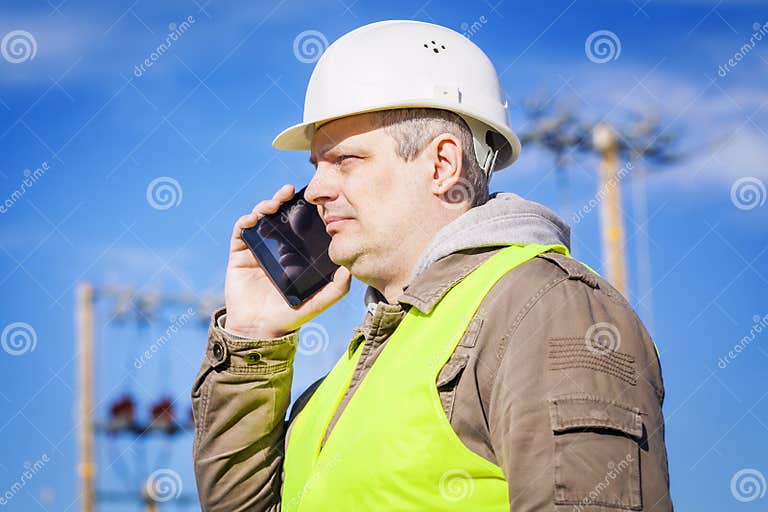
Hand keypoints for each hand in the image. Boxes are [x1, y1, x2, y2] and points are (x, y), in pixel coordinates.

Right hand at [223, 184, 350, 337]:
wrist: (259, 329)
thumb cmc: (290, 316)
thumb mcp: (318, 302)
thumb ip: (336, 289)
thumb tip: (351, 269)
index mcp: (295, 254)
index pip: (301, 226)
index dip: (305, 211)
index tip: (315, 200)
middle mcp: (276, 248)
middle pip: (280, 217)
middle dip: (284, 201)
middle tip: (291, 191)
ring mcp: (257, 249)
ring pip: (261, 219)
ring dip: (266, 205)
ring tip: (274, 202)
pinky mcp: (239, 254)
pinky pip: (241, 231)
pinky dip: (246, 221)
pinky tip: (254, 218)